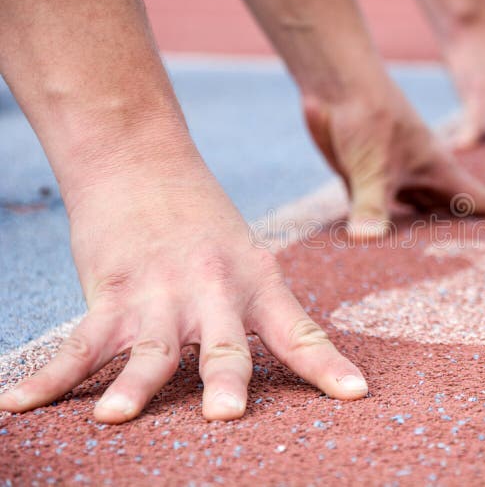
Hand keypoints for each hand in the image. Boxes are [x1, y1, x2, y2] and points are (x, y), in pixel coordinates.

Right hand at [0, 160, 367, 422]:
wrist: (143, 163)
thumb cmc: (204, 222)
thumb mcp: (248, 259)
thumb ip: (263, 311)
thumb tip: (295, 359)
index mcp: (257, 284)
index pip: (300, 332)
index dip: (329, 366)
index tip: (356, 394)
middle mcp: (213, 292)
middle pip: (222, 342)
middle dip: (223, 377)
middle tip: (226, 412)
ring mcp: (158, 294)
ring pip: (146, 347)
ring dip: (132, 384)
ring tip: (116, 417)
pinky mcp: (110, 293)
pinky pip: (80, 343)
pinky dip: (50, 378)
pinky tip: (19, 403)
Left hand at [302, 78, 484, 237]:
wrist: (336, 83)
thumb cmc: (368, 115)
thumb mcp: (372, 165)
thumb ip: (371, 205)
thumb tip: (366, 240)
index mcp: (435, 168)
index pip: (474, 194)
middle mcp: (416, 175)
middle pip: (444, 208)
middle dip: (459, 228)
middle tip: (480, 250)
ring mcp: (389, 176)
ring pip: (411, 210)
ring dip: (420, 229)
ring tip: (433, 254)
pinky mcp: (361, 176)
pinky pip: (375, 209)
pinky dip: (380, 224)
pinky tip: (378, 240)